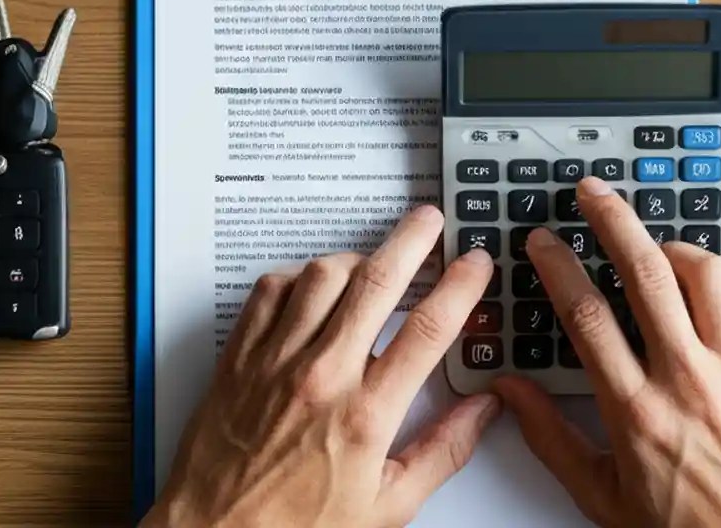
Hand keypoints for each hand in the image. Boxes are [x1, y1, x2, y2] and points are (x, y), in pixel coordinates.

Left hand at [142, 205, 499, 527]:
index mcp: (365, 414)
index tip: (475, 264)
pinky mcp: (238, 358)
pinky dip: (296, 277)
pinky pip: (269, 292)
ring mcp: (275, 361)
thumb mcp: (387, 507)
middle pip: (377, 282)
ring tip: (374, 259)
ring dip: (356, 257)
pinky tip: (311, 286)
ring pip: (321, 275)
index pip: (427, 331)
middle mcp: (321, 377)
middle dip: (412, 241)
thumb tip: (482, 411)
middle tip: (430, 221)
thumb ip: (441, 452)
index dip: (460, 287)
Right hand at [495, 177, 720, 527]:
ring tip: (651, 242)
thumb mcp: (601, 494)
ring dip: (672, 245)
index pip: (587, 315)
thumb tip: (512, 393)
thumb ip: (550, 438)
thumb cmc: (688, 527)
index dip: (559, 266)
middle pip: (645, 275)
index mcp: (636, 410)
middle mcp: (687, 379)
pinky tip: (711, 276)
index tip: (543, 241)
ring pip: (706, 273)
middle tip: (592, 193)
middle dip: (612, 221)